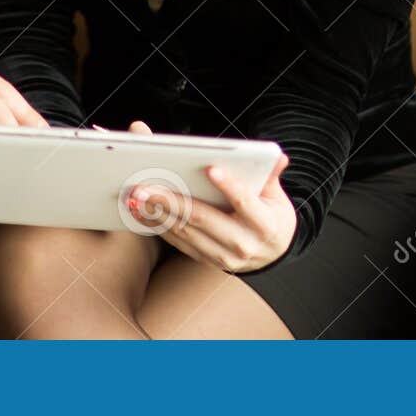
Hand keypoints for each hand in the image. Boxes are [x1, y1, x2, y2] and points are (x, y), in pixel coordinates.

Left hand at [121, 119, 296, 273]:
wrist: (272, 255)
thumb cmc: (271, 217)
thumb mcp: (277, 197)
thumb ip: (271, 175)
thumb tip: (277, 156)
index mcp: (264, 224)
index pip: (244, 202)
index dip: (229, 185)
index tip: (211, 168)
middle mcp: (242, 243)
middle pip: (203, 218)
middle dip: (171, 200)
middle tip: (145, 185)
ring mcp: (222, 256)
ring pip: (186, 232)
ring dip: (157, 213)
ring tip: (137, 195)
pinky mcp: (207, 260)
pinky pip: (179, 243)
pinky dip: (159, 226)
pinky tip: (143, 211)